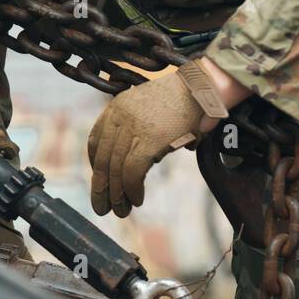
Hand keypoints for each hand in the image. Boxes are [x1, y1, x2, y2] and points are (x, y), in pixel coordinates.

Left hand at [87, 61, 233, 217]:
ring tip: (122, 210)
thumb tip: (135, 158)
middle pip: (102, 159)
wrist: (203, 88)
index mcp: (117, 106)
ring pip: (115, 170)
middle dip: (101, 187)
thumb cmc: (183, 98)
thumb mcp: (149, 105)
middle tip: (102, 207)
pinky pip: (133, 172)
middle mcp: (120, 116)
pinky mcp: (150, 141)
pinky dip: (132, 190)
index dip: (95, 165)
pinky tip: (137, 199)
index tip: (100, 180)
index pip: (94, 140)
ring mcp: (134, 128)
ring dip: (117, 195)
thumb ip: (136, 126)